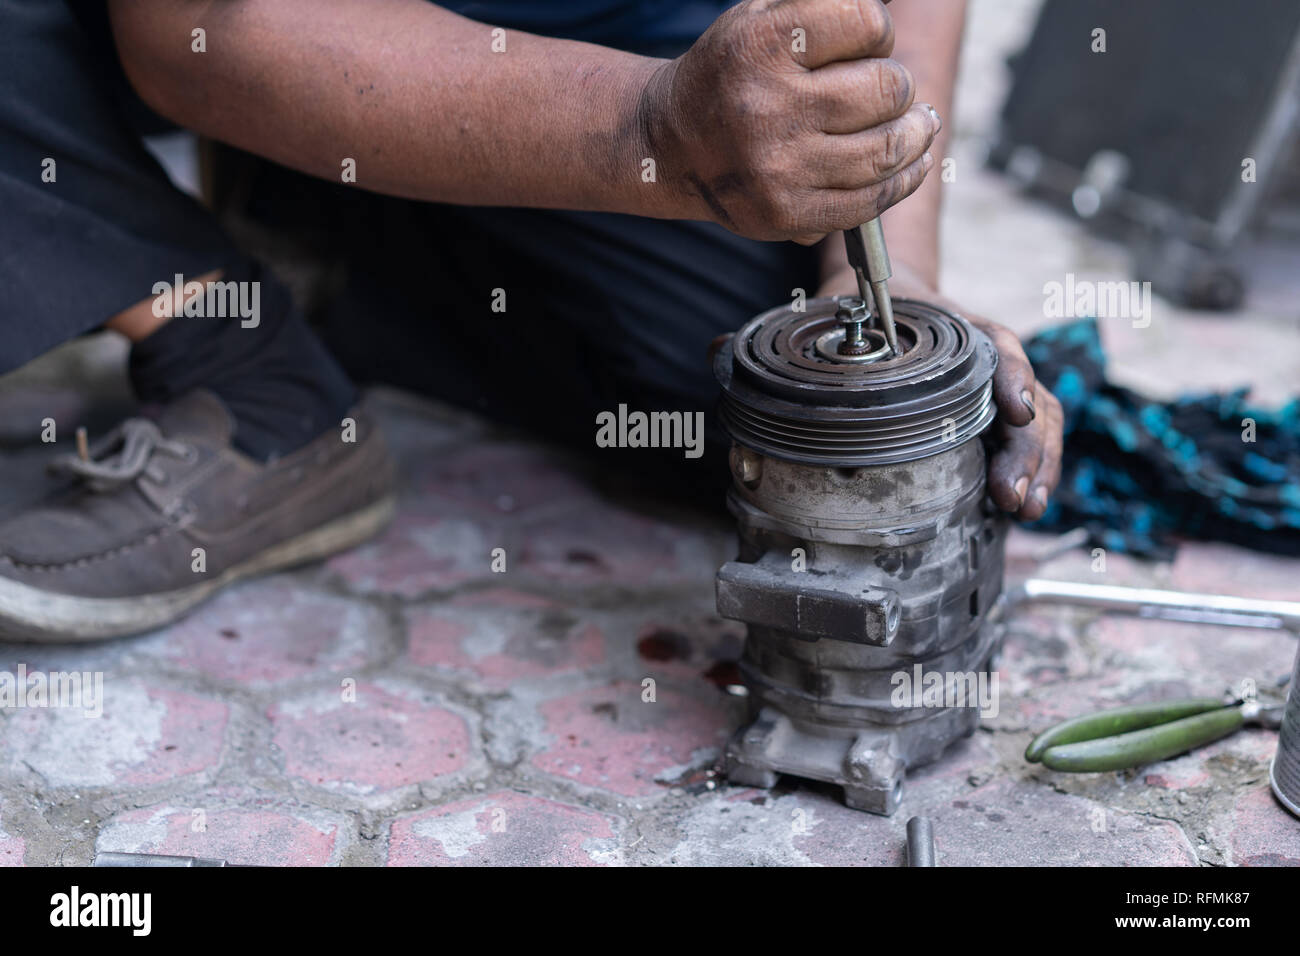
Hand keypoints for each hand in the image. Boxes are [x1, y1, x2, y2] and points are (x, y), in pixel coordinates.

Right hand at [642, 0, 940, 241]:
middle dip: (896, 85)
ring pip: (888, 148)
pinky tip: (911, 163)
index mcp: (761, 45)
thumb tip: (897, 15)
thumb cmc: (733, 74)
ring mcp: (779, 168)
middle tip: (887, 89)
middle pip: (887, 88)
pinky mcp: (787, 213)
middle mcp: (768, 108)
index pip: (869, 24)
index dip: (879, 32)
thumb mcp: (762, 16)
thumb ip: (827, 7)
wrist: (672, 146)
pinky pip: (872, 200)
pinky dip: (904, 179)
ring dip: (914, 133)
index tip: (866, 45)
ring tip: (916, 125)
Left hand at [816, 267, 1063, 519]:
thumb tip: (842, 444)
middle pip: (1026, 398)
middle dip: (1024, 450)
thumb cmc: (884, 330)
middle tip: (1011, 493)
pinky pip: (1035, 438)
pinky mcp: (1006, 410)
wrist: (898, 308)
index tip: (1017, 412)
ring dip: (1038, 467)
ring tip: (1027, 509)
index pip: (999, 348)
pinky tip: (1029, 503)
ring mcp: (1005, 384)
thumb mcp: (870, 338)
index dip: (1013, 379)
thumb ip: (859, 378)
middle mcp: (994, 358)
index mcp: (964, 333)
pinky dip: (1036, 471)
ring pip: (1040, 421)